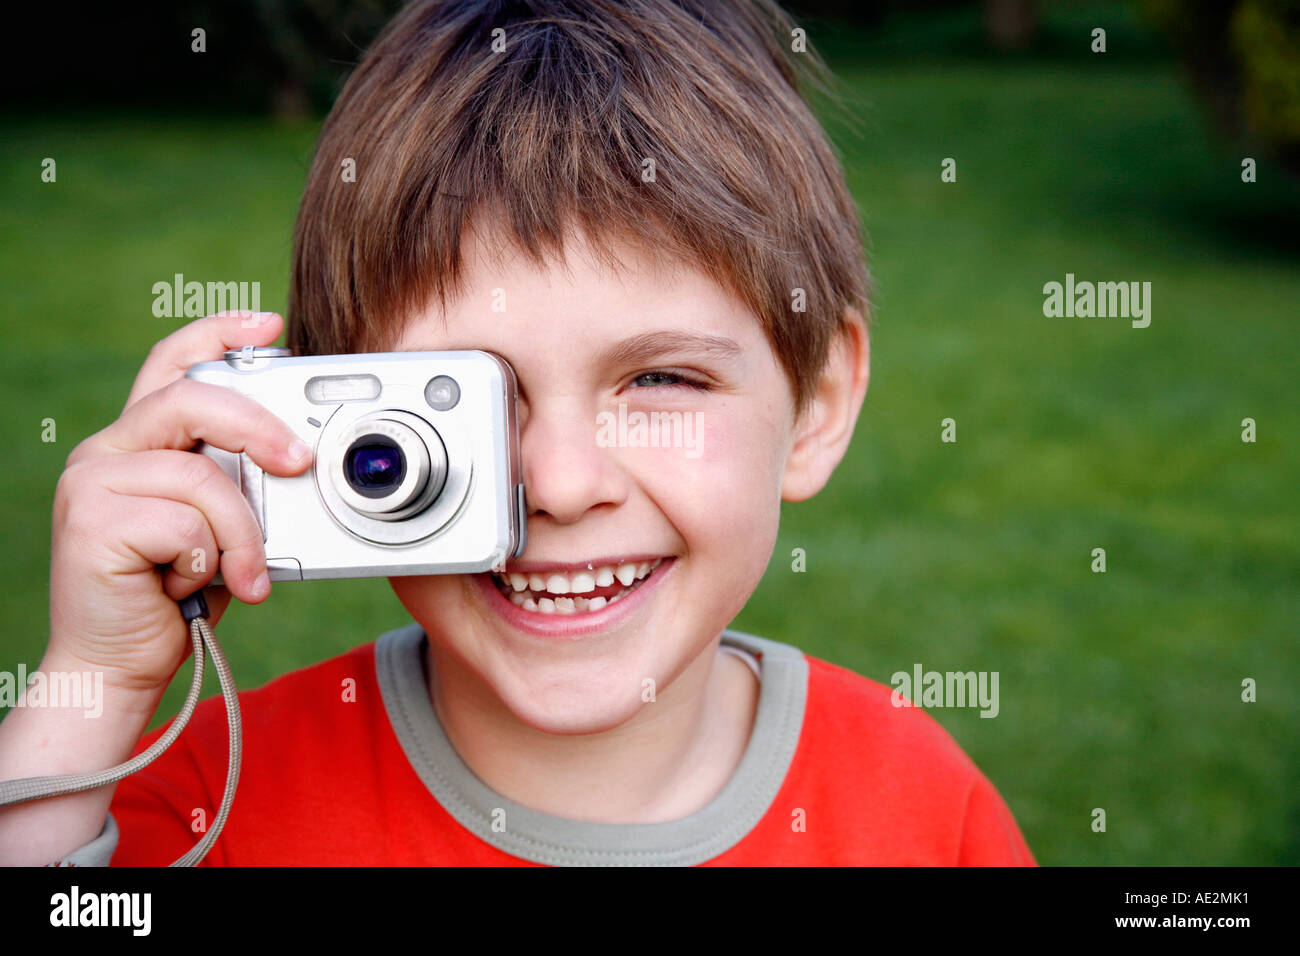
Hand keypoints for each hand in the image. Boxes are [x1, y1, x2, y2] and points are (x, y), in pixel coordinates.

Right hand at [48, 312, 312, 692]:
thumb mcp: (218, 526)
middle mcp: (107, 450)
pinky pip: (184, 526)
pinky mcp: (89, 524)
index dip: (218, 334)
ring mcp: (91, 483)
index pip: (172, 364)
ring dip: (241, 536)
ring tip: (246, 577)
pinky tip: (188, 589)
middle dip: (259, 427)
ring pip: (201, 478)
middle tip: (301, 460)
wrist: (118, 666)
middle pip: (191, 400)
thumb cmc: (175, 594)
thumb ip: (236, 482)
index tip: (270, 323)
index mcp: (139, 441)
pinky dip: (206, 563)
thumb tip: (297, 452)